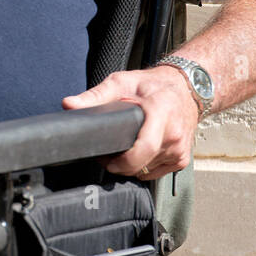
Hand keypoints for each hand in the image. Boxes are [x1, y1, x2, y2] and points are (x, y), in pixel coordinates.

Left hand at [62, 66, 198, 178]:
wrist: (186, 88)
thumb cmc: (153, 85)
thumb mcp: (122, 82)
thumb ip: (95, 96)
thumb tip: (69, 105)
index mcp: (161, 114)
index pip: (143, 149)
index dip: (121, 161)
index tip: (106, 158)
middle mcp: (173, 135)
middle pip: (140, 165)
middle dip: (119, 165)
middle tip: (109, 154)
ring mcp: (179, 150)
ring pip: (145, 171)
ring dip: (132, 165)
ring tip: (126, 146)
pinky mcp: (181, 160)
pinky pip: (155, 173)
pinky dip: (144, 166)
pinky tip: (140, 151)